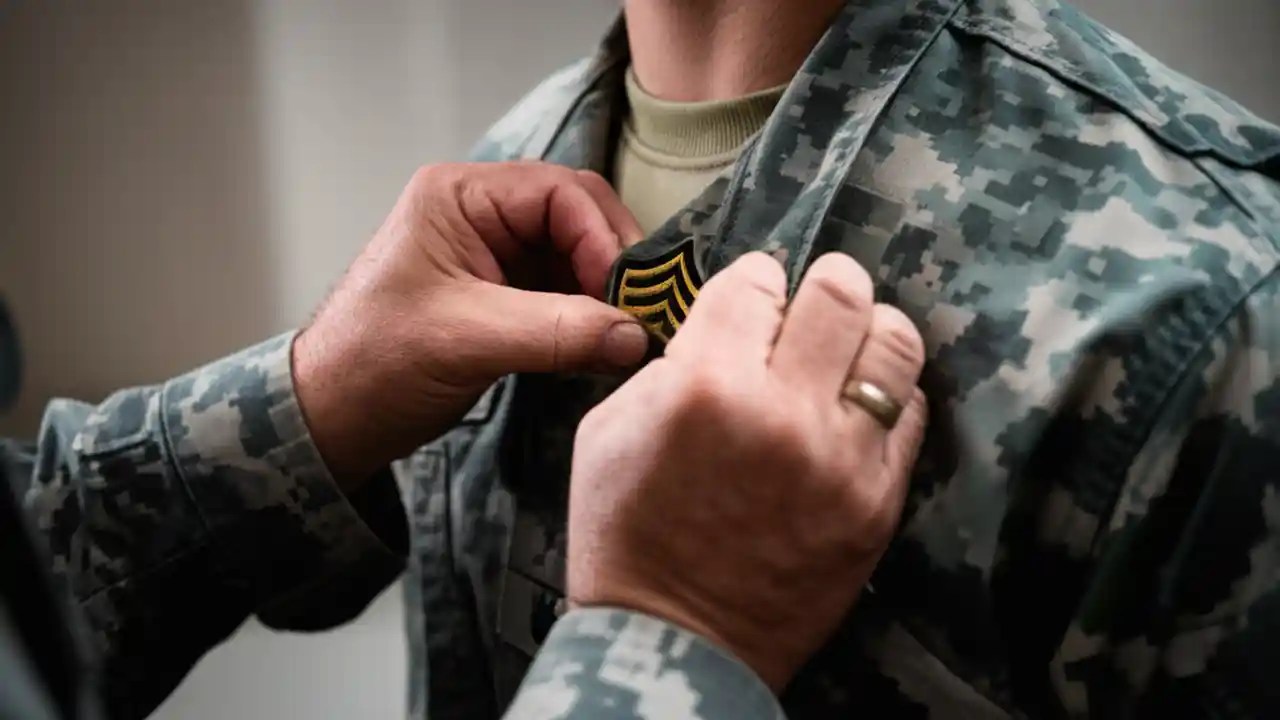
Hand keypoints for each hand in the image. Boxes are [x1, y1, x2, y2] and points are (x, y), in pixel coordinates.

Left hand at [294, 162, 648, 483]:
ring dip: (605, 294)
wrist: (332, 418)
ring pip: (578, 257)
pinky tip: (601, 348)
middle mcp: (482, 214)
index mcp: (459, 196)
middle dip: (611, 264)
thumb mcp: (465, 339)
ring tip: (623, 337)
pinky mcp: (505, 296)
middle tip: (636, 315)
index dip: (602, 238)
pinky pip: (567, 293)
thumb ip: (555, 331)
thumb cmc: (373, 363)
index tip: (624, 295)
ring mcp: (495, 255)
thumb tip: (636, 335)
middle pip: (577, 218)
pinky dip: (590, 318)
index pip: (559, 192)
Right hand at [568, 251, 927, 689]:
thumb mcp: (607, 429)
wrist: (677, 641)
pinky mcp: (879, 501)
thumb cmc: (627, 534)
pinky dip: (887, 397)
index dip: (754, 282)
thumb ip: (670, 364)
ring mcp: (841, 458)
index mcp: (704, 384)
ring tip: (848, 348)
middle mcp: (782, 410)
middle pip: (841, 292)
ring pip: (895, 342)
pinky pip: (911, 413)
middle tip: (816, 302)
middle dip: (826, 284)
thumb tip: (728, 326)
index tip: (753, 298)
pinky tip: (858, 409)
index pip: (758, 280)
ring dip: (869, 332)